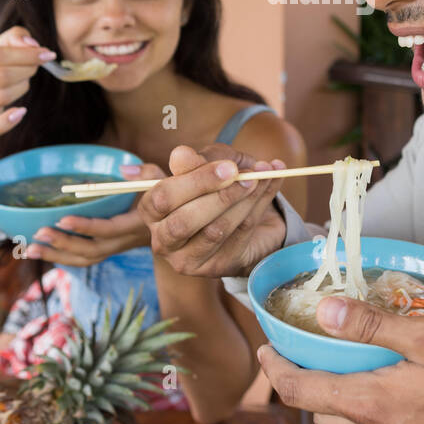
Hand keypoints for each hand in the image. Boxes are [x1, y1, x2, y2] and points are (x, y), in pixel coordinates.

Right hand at [0, 26, 56, 141]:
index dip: (26, 54)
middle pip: (1, 76)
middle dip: (26, 70)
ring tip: (22, 83)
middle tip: (35, 68)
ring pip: (3, 97)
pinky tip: (21, 111)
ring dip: (22, 88)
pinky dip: (10, 120)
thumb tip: (31, 44)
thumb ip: (14, 37)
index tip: (47, 54)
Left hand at [24, 162, 160, 267]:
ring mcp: (117, 248)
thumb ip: (145, 173)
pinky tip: (44, 252)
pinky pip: (86, 258)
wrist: (178, 219)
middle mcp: (126, 241)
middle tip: (38, 234)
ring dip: (57, 255)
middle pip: (92, 251)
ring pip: (86, 259)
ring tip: (30, 249)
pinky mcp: (111, 249)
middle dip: (63, 244)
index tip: (61, 219)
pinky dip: (64, 257)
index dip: (85, 227)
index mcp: (137, 224)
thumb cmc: (167, 192)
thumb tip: (121, 170)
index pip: (108, 230)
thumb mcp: (163, 179)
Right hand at [137, 144, 287, 277]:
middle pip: (184, 221)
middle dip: (220, 196)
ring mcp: (187, 259)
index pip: (163, 197)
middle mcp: (163, 240)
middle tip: (249, 176)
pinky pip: (238, 237)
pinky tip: (271, 186)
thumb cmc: (219, 185)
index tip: (229, 166)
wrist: (248, 216)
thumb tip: (181, 154)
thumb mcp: (211, 164)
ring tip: (264, 177)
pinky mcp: (215, 268)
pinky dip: (259, 208)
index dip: (196, 181)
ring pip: (215, 231)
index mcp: (152, 210)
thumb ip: (198, 160)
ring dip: (245, 201)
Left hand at [258, 296, 423, 423]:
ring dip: (344, 405)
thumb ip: (373, 325)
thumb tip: (324, 313)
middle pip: (321, 414)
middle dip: (310, 386)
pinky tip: (401, 404)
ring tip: (362, 374)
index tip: (266, 348)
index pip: (299, 390)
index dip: (275, 368)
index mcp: (370, 404)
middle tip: (316, 356)